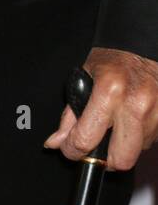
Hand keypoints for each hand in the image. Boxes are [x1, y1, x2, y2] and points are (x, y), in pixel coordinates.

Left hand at [43, 47, 157, 170]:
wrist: (142, 44)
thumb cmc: (114, 58)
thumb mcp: (84, 77)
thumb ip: (70, 114)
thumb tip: (56, 143)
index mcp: (109, 92)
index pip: (86, 140)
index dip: (73, 150)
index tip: (71, 150)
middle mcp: (136, 104)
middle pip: (121, 160)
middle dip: (106, 158)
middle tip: (98, 145)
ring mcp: (157, 112)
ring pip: (138, 151)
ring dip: (126, 143)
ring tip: (120, 121)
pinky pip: (152, 141)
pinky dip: (141, 136)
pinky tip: (133, 118)